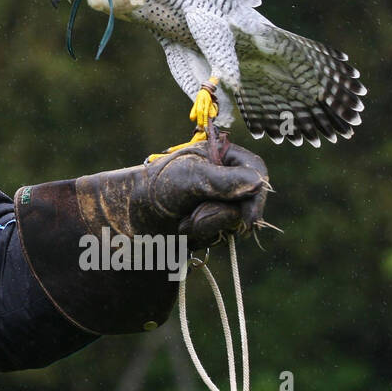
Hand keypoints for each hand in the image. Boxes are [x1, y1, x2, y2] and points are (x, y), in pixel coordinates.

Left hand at [77, 142, 270, 247]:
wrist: (134, 214)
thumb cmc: (159, 185)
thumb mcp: (191, 177)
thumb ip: (223, 180)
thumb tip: (258, 183)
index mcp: (224, 156)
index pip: (257, 172)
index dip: (256, 194)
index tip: (247, 216)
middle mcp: (229, 178)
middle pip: (250, 200)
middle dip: (222, 213)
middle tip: (194, 216)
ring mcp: (224, 201)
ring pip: (237, 220)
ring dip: (209, 224)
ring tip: (184, 219)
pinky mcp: (217, 222)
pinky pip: (226, 234)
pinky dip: (206, 233)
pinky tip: (186, 228)